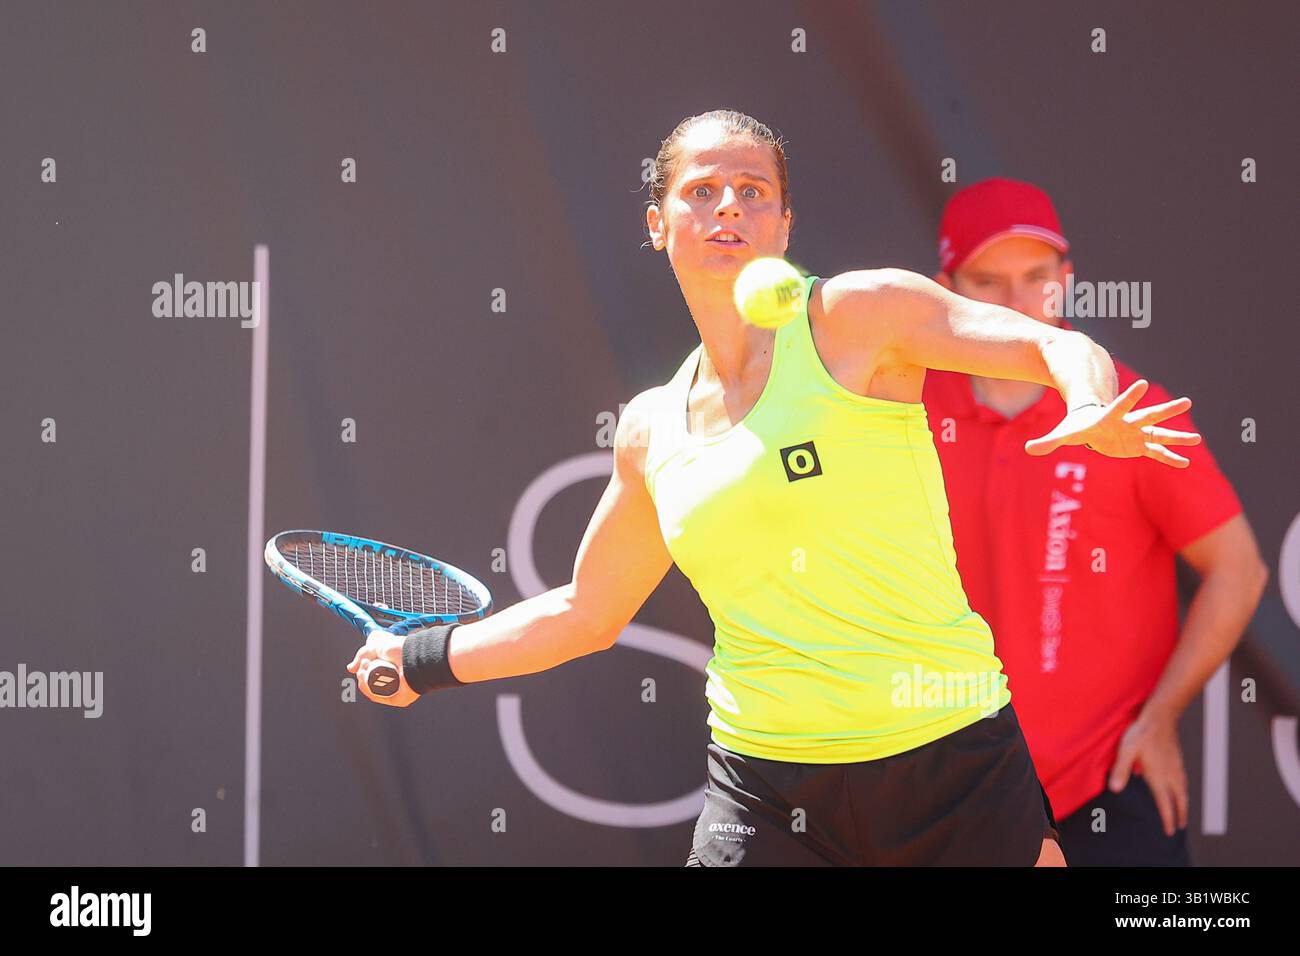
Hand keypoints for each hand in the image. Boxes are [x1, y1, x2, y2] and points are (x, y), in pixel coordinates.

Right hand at [346, 629, 420, 706]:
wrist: (413, 655)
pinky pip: (378, 697)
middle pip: (371, 684)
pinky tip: (364, 679)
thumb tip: (350, 669)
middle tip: (364, 664)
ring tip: (364, 669)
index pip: (373, 676)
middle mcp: (395, 682)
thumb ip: (363, 654)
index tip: (363, 662)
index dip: (364, 670)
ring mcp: (397, 692)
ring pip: (372, 691)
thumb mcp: (378, 647)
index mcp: (392, 671)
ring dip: (363, 681)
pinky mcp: (398, 700)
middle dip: (363, 675)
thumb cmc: (400, 649)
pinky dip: (368, 689)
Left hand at [1024, 379, 1201, 466]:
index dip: (1130, 396)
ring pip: (1159, 434)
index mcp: (1110, 416)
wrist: (1093, 426)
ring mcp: (1136, 433)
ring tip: (1197, 439)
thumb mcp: (1065, 434)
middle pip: (1149, 415)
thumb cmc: (1080, 426)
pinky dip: (1169, 457)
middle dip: (1166, 410)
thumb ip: (1049, 441)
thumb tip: (1028, 449)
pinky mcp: (1138, 446)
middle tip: (1187, 402)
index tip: (1144, 384)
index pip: (1120, 405)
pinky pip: (1156, 452)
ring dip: (1176, 437)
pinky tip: (1184, 461)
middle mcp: (1128, 422)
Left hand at [1108, 711, 1188, 836]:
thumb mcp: (1126, 751)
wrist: (1160, 717)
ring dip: (1183, 802)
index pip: (1165, 803)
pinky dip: (1182, 789)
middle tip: (1179, 827)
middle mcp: (1171, 774)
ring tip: (1182, 810)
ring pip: (1183, 790)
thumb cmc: (1141, 733)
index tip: (1169, 831)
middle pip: (1179, 800)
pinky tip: (1177, 785)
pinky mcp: (1177, 759)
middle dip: (1180, 814)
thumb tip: (1115, 789)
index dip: (1167, 818)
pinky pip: (1182, 779)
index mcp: (1159, 776)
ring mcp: (1176, 766)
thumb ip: (1121, 770)